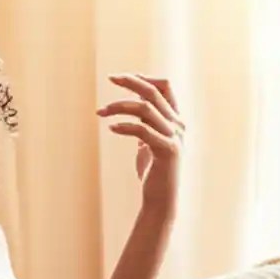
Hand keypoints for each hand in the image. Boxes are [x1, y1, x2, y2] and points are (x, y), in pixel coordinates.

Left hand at [97, 74, 184, 215]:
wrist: (161, 200)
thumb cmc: (153, 172)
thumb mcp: (148, 143)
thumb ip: (145, 125)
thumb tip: (133, 108)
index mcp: (175, 120)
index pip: (165, 87)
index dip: (144, 78)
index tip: (122, 78)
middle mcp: (178, 125)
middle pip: (154, 92)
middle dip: (131, 82)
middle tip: (110, 78)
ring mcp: (175, 137)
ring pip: (146, 108)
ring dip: (120, 106)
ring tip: (101, 111)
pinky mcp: (167, 151)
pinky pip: (143, 131)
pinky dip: (125, 126)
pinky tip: (111, 128)